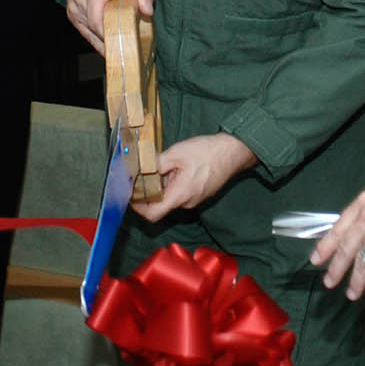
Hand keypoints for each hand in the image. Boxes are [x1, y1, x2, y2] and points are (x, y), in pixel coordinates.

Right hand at [64, 0, 155, 53]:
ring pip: (89, 34)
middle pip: (94, 30)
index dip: (109, 35)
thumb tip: (148, 12)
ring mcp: (74, 10)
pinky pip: (85, 33)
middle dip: (111, 40)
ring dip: (105, 41)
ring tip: (121, 49)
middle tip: (128, 51)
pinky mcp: (73, 16)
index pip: (97, 20)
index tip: (125, 44)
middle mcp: (80, 1)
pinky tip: (110, 47)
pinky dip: (98, 40)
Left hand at [131, 132, 256, 220]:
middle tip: (143, 173)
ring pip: (171, 198)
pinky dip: (174, 184)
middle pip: (160, 205)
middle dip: (150, 191)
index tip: (130, 194)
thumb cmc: (207, 152)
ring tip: (163, 166)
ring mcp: (195, 200)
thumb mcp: (176, 153)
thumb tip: (138, 169)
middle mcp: (187, 203)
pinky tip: (177, 168)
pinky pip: (181, 193)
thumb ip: (155, 164)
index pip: (152, 214)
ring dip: (163, 186)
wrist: (234, 151)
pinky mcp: (200, 194)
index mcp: (180, 195)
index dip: (138, 207)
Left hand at [310, 171, 364, 299]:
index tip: (316, 259)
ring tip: (353, 292)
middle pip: (346, 248)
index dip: (325, 246)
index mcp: (364, 203)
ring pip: (363, 262)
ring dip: (357, 280)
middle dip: (336, 268)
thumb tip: (355, 235)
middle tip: (329, 282)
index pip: (338, 228)